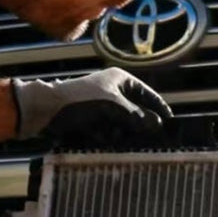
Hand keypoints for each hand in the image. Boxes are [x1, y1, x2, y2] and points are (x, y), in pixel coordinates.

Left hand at [12, 68, 170, 138]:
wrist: (47, 110)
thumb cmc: (82, 102)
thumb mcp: (114, 107)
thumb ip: (140, 117)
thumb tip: (159, 125)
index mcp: (121, 80)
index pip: (150, 94)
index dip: (160, 108)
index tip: (171, 123)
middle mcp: (115, 90)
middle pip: (138, 111)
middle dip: (137, 125)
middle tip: (139, 135)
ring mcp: (104, 105)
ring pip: (125, 123)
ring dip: (120, 132)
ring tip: (110, 134)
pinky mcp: (94, 118)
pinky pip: (111, 130)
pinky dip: (107, 135)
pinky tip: (98, 136)